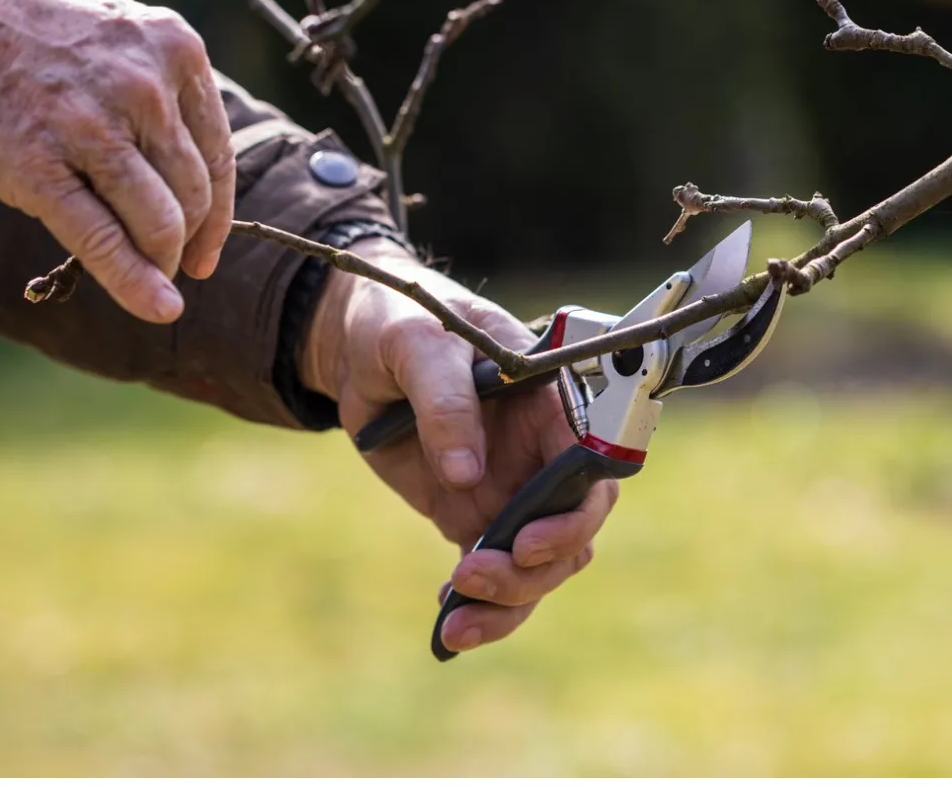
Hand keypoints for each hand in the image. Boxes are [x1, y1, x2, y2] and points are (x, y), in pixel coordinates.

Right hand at [0, 0, 235, 323]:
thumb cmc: (44, 40)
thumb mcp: (125, 43)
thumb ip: (169, 100)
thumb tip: (202, 189)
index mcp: (175, 51)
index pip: (218, 158)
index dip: (218, 219)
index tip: (208, 251)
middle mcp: (144, 86)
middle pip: (193, 197)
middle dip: (184, 242)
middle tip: (166, 261)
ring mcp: (91, 127)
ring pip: (160, 223)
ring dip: (161, 262)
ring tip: (150, 274)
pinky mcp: (40, 167)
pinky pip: (104, 240)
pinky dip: (135, 283)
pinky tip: (155, 307)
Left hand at [304, 239, 618, 652]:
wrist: (359, 350)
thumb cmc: (404, 326)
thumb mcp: (419, 345)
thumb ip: (445, 401)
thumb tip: (466, 475)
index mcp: (552, 405)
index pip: (592, 468)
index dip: (575, 514)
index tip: (529, 540)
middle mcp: (543, 456)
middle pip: (573, 531)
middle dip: (534, 569)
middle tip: (471, 575)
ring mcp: (512, 491)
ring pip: (541, 567)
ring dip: (509, 602)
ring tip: (456, 624)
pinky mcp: (473, 517)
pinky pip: (494, 574)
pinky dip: (480, 608)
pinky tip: (449, 624)